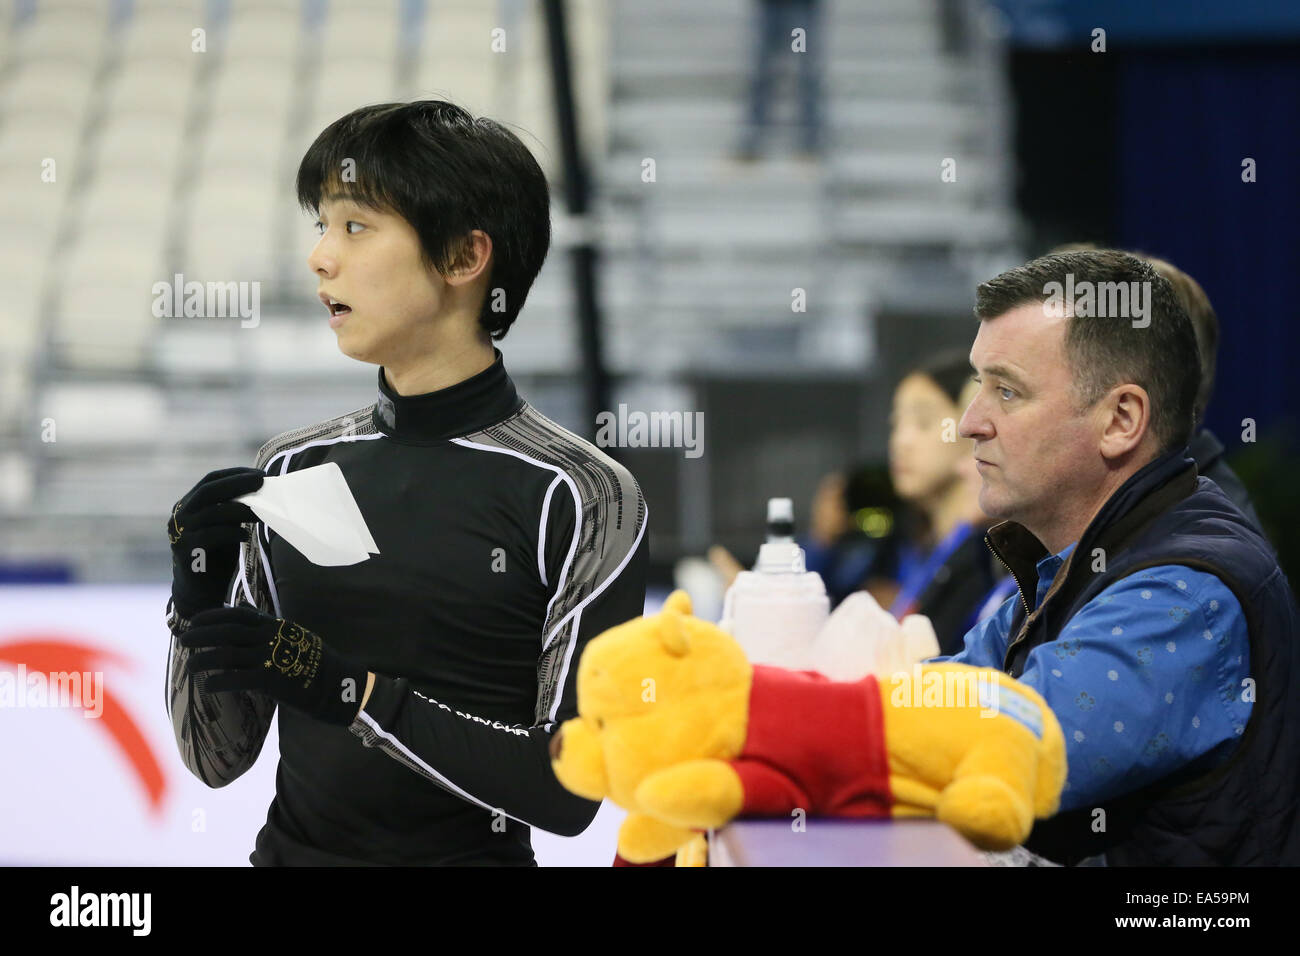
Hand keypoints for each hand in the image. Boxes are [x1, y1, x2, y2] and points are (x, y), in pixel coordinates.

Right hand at [168, 467, 263, 617]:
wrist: (200, 590)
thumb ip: (233, 508)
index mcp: (188, 504)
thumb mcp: (225, 525)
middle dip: (237, 484)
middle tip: (261, 482)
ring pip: (211, 512)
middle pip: (208, 491)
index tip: (258, 474)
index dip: (234, 474)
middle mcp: (179, 514)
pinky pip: (211, 536)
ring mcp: (179, 532)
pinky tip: (245, 536)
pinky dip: (231, 533)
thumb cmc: (217, 555)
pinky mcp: (185, 551)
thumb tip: (261, 489)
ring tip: (260, 513)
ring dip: (240, 509)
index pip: (209, 480)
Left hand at [182, 605, 370, 725]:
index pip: (239, 614)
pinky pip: (236, 679)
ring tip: (190, 664)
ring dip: (204, 658)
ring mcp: (270, 658)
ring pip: (227, 654)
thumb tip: (247, 618)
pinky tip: (207, 686)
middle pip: (228, 632)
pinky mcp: (271, 680)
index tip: (196, 620)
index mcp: (276, 625)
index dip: (214, 616)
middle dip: (202, 634)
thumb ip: (271, 630)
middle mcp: (271, 637)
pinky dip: (218, 682)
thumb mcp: (295, 637)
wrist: (340, 685)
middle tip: (184, 639)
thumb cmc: (317, 664)